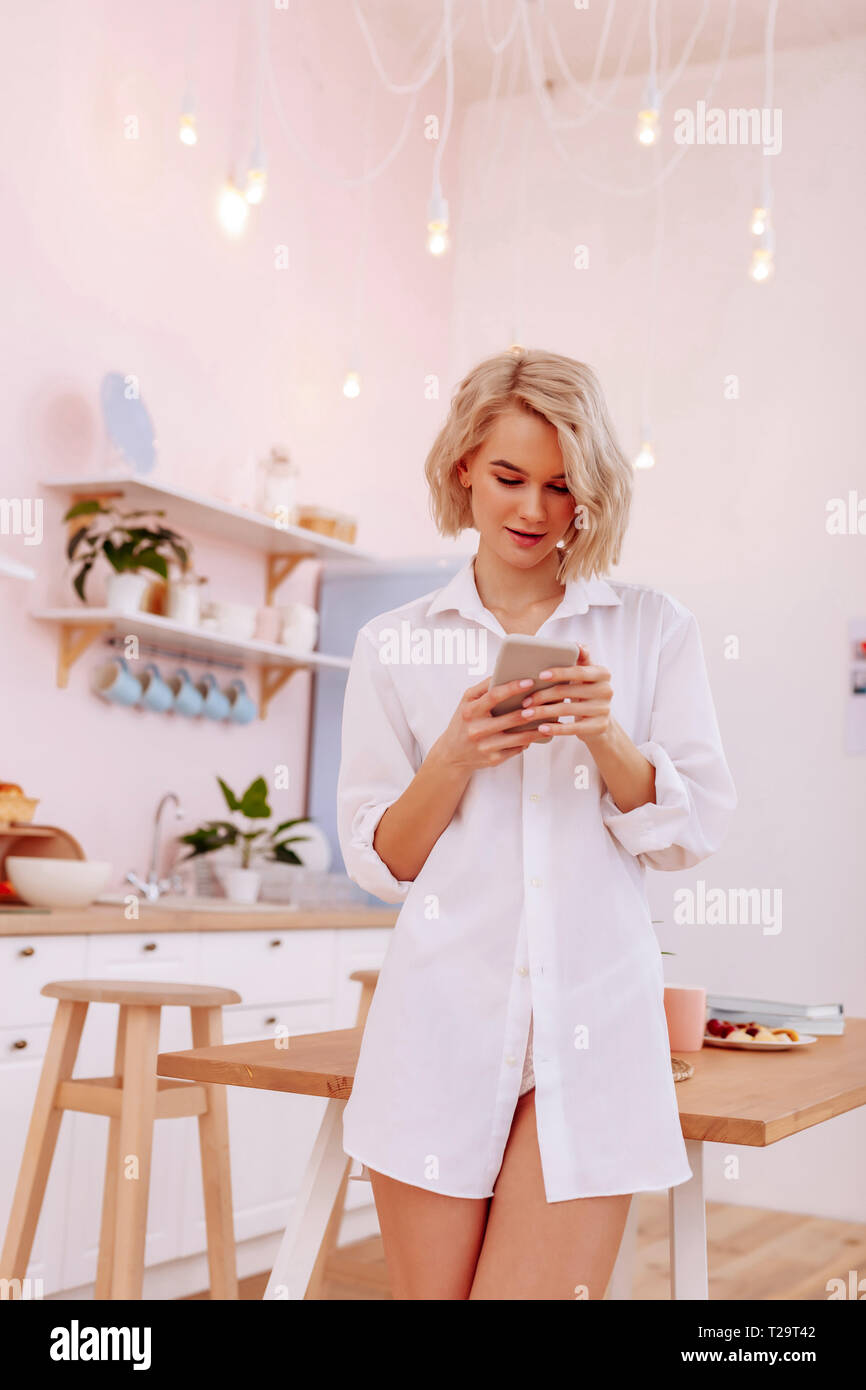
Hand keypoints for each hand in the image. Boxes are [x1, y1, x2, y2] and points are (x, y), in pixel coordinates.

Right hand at [434, 674, 556, 771]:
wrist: (452, 754)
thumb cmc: (463, 722)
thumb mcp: (466, 702)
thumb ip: (483, 687)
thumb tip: (503, 672)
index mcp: (470, 712)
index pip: (493, 697)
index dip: (512, 688)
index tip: (529, 681)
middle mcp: (477, 730)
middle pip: (511, 718)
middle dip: (532, 710)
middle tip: (549, 700)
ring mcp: (486, 747)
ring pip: (519, 737)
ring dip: (537, 728)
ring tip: (551, 719)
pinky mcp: (494, 759)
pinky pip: (517, 749)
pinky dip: (529, 741)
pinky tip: (538, 733)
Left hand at [517, 646, 612, 745]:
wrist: (600, 721)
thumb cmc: (584, 692)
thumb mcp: (584, 675)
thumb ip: (580, 659)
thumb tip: (577, 644)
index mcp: (602, 673)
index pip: (578, 671)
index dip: (560, 673)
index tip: (540, 675)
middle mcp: (606, 690)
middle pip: (568, 691)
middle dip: (543, 696)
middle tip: (525, 701)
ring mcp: (604, 709)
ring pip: (567, 709)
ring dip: (543, 712)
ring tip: (526, 714)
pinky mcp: (600, 727)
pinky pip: (573, 728)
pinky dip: (555, 728)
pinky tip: (541, 728)